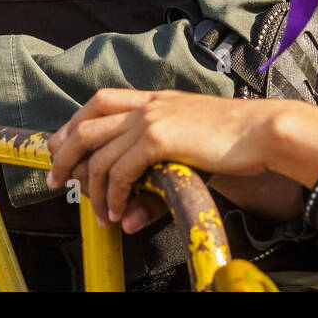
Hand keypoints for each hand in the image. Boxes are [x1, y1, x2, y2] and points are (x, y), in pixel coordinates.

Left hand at [47, 90, 282, 229]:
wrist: (260, 131)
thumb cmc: (233, 141)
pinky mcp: (158, 137)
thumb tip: (126, 218)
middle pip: (85, 123)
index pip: (99, 101)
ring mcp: (150, 118)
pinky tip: (118, 210)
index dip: (74, 123)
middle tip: (56, 179)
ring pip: (97, 152)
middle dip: (63, 153)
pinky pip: (118, 169)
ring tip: (99, 213)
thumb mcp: (187, 154)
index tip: (62, 148)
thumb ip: (153, 182)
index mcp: (154, 99)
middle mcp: (147, 105)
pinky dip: (112, 194)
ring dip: (90, 188)